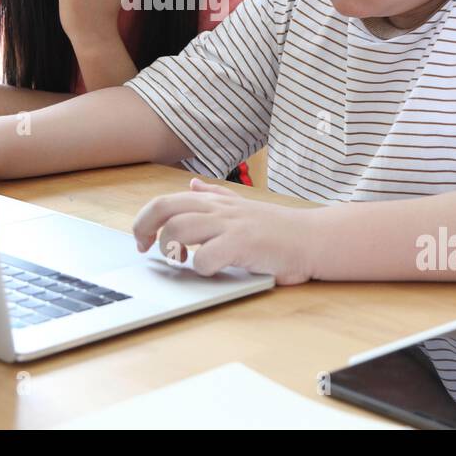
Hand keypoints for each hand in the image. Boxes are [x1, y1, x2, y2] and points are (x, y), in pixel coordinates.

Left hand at [132, 177, 314, 284]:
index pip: (165, 201)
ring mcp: (230, 224)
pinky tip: (212, 270)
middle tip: (148, 249)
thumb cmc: (278, 229)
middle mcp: (218, 208)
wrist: (312, 239)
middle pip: (164, 208)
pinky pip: (206, 258)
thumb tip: (192, 185)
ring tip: (182, 260)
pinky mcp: (242, 244)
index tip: (143, 240)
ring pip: (178, 229)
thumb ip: (216, 196)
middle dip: (144, 228)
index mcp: (215, 201)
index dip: (144, 220)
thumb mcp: (242, 206)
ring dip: (171, 249)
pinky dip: (201, 269)